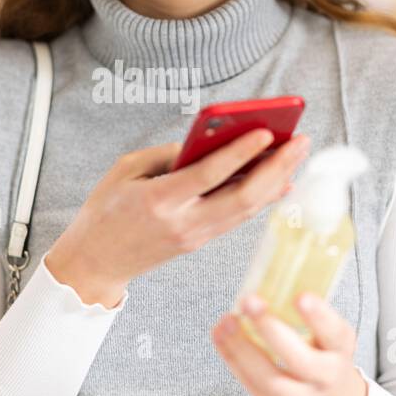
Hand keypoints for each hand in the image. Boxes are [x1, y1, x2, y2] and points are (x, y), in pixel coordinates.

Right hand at [45, 128, 310, 308]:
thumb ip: (168, 154)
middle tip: (300, 141)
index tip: (267, 132)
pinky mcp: (199, 242)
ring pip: (247, 210)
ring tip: (297, 154)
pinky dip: (262, 198)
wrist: (95, 263)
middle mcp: (183, 223)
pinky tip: (279, 181)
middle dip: (276, 168)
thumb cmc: (105, 210)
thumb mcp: (126, 170)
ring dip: (276, 181)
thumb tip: (210, 142)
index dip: (241, 153)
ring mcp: (194, 237)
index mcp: (159, 201)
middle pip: (242, 197)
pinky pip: (238, 218)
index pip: (209, 174)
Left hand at [211, 291, 368, 395]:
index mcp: (340, 350)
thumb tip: (273, 275)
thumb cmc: (326, 360)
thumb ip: (308, 316)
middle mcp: (325, 378)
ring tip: (226, 322)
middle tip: (251, 302)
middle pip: (301, 360)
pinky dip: (233, 359)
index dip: (319, 317)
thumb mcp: (330, 339)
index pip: (335, 334)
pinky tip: (221, 337)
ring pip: (270, 379)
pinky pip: (252, 385)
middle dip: (272, 331)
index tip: (301, 296)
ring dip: (242, 348)